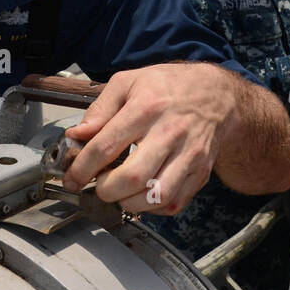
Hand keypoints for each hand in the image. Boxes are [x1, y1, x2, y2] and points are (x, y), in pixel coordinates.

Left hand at [60, 63, 235, 214]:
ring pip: (155, 197)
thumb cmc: (168, 87)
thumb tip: (77, 135)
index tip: (73, 177)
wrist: (216, 94)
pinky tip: (143, 193)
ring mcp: (189, 155)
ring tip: (121, 191)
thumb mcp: (128, 82)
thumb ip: (99, 109)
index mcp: (147, 107)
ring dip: (129, 202)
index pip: (106, 146)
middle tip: (100, 183)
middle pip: (132, 177)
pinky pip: (173, 203)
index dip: (82, 168)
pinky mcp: (201, 172)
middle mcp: (170, 132)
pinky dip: (152, 207)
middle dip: (105, 189)